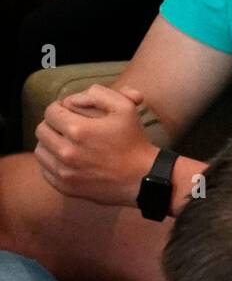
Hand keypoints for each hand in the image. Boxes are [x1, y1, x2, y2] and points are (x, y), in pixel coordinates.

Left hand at [33, 84, 158, 206]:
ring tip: (66, 143)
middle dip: (53, 124)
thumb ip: (98, 94)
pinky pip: (45, 170)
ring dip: (50, 143)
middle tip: (68, 126)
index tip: (70, 112)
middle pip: (41, 130)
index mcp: (78, 130)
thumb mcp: (125, 107)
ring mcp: (64, 172)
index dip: (60, 108)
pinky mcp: (65, 187)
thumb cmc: (134, 141)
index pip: (50, 112)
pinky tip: (68, 160)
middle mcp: (65, 152)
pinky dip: (52, 162)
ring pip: (40, 150)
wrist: (143, 177)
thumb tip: (72, 99)